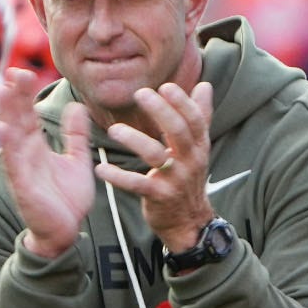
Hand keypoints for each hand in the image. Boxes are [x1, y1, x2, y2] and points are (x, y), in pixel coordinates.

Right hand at [0, 67, 92, 259]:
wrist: (64, 233)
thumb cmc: (66, 199)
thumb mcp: (77, 161)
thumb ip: (75, 135)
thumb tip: (77, 106)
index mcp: (36, 146)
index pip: (28, 114)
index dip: (24, 94)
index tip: (22, 72)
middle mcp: (25, 154)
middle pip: (17, 119)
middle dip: (15, 96)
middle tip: (13, 71)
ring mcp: (21, 169)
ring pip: (11, 136)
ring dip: (5, 113)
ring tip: (1, 90)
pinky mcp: (22, 186)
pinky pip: (13, 162)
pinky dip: (7, 145)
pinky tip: (1, 128)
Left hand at [99, 80, 214, 253]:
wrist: (189, 222)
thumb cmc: (188, 178)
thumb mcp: (198, 148)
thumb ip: (200, 116)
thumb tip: (205, 85)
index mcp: (198, 146)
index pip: (194, 119)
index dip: (182, 102)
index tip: (165, 86)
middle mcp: (190, 161)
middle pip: (178, 131)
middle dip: (160, 111)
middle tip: (140, 93)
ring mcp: (175, 180)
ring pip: (156, 156)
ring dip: (134, 140)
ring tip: (114, 130)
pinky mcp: (159, 196)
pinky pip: (137, 184)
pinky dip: (118, 177)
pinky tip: (101, 168)